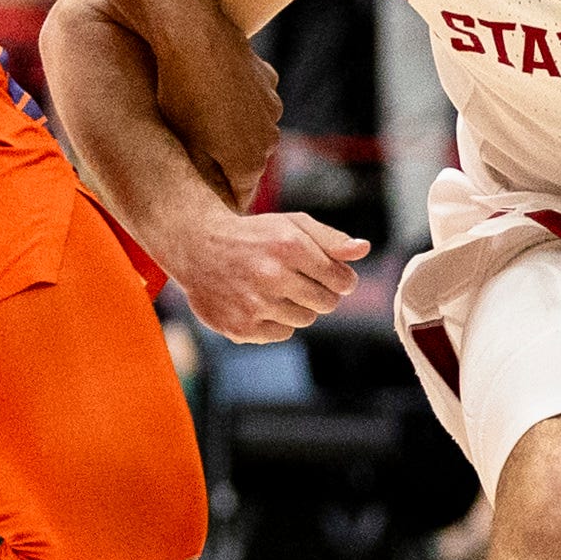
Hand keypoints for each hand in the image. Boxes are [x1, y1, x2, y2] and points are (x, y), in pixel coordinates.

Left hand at [149, 14, 283, 209]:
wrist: (193, 34)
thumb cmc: (179, 93)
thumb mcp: (184, 142)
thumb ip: (205, 174)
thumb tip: (215, 197)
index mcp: (249, 163)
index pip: (238, 198)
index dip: (218, 198)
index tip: (199, 192)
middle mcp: (270, 139)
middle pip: (248, 165)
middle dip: (226, 163)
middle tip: (194, 150)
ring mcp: (273, 107)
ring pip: (252, 132)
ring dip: (233, 131)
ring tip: (201, 115)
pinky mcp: (268, 80)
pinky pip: (254, 102)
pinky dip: (238, 102)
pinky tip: (214, 88)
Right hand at [165, 207, 368, 343]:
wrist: (198, 247)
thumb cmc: (254, 235)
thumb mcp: (293, 225)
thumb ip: (331, 239)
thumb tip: (363, 249)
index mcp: (290, 246)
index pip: (342, 281)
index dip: (341, 279)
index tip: (331, 275)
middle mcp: (272, 275)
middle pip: (327, 304)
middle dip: (321, 293)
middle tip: (299, 281)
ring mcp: (255, 304)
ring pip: (305, 320)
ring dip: (298, 307)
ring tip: (275, 289)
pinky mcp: (241, 327)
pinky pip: (282, 334)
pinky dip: (276, 322)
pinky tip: (259, 302)